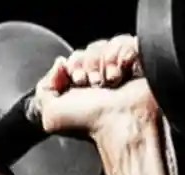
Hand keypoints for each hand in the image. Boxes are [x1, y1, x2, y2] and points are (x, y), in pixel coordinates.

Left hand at [35, 35, 159, 137]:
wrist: (122, 123)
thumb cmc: (89, 123)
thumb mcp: (51, 115)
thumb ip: (44, 90)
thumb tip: (59, 63)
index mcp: (82, 86)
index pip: (74, 58)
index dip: (73, 65)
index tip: (78, 82)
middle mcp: (102, 76)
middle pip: (90, 49)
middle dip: (88, 64)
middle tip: (94, 84)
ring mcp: (122, 68)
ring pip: (107, 44)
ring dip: (105, 61)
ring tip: (110, 82)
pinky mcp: (141, 60)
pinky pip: (128, 41)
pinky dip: (122, 53)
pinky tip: (123, 72)